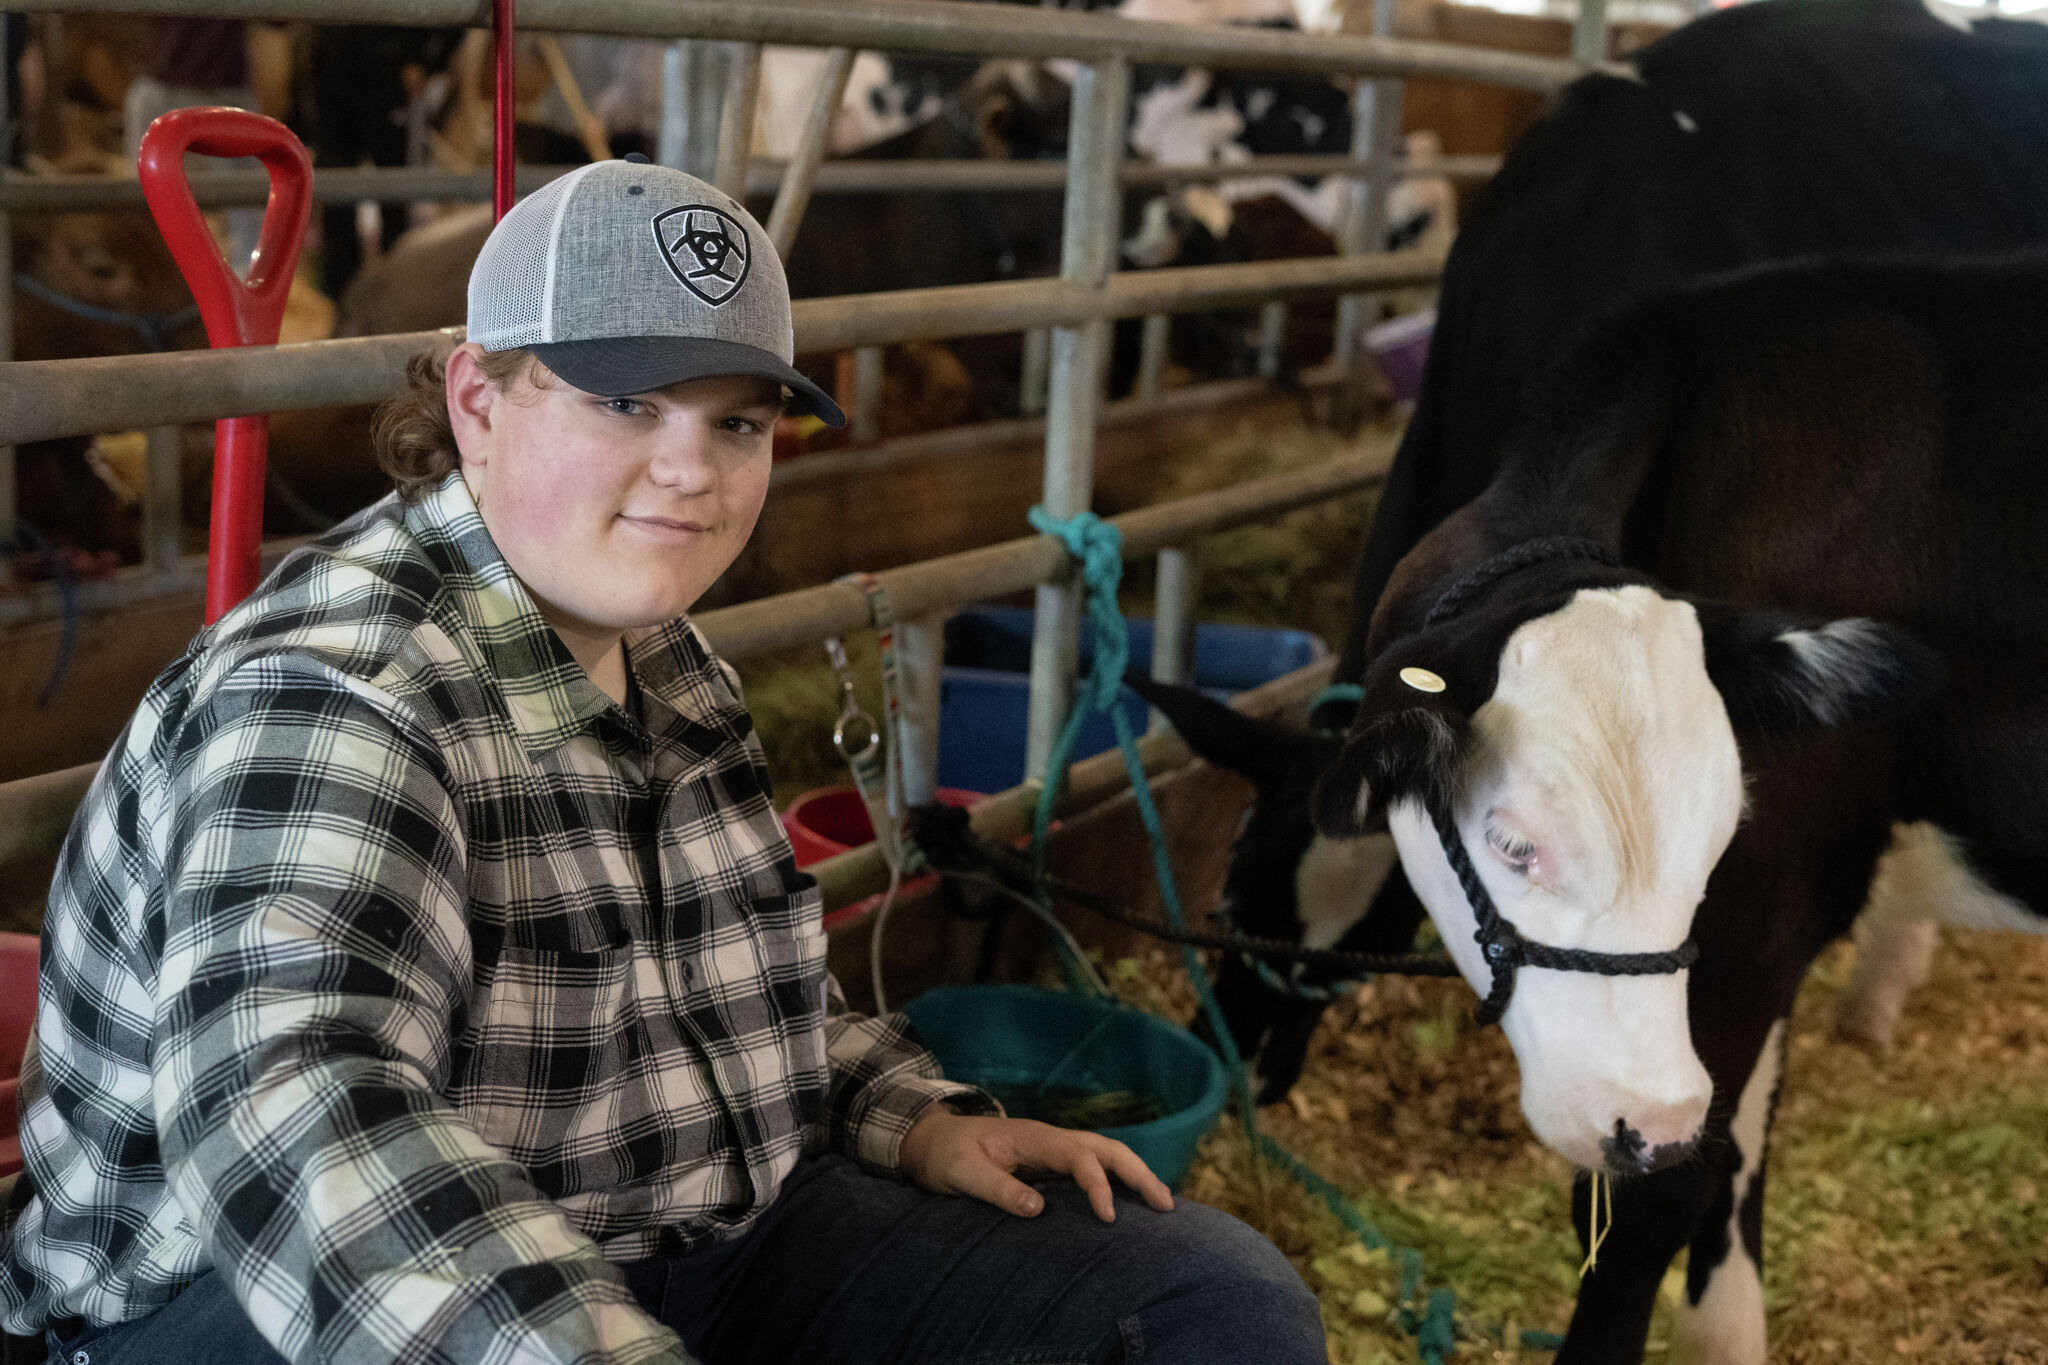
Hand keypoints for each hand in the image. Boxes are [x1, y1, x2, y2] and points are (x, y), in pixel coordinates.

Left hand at [898, 1109, 1174, 1222]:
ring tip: (1163, 1205)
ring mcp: (1055, 1150)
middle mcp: (1052, 1140)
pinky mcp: (1053, 1164)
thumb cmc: (946, 1155)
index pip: (1079, 1156)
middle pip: (1108, 1149)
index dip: (1098, 1185)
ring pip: (1107, 1155)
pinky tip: (1134, 1203)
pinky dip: (1120, 1181)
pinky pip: (1095, 1168)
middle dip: (1139, 1174)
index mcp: (1034, 1138)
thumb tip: (1038, 1210)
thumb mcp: (963, 1173)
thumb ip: (998, 1189)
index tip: (1108, 1219)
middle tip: (1166, 1206)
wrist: (932, 1140)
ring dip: (1136, 1175)